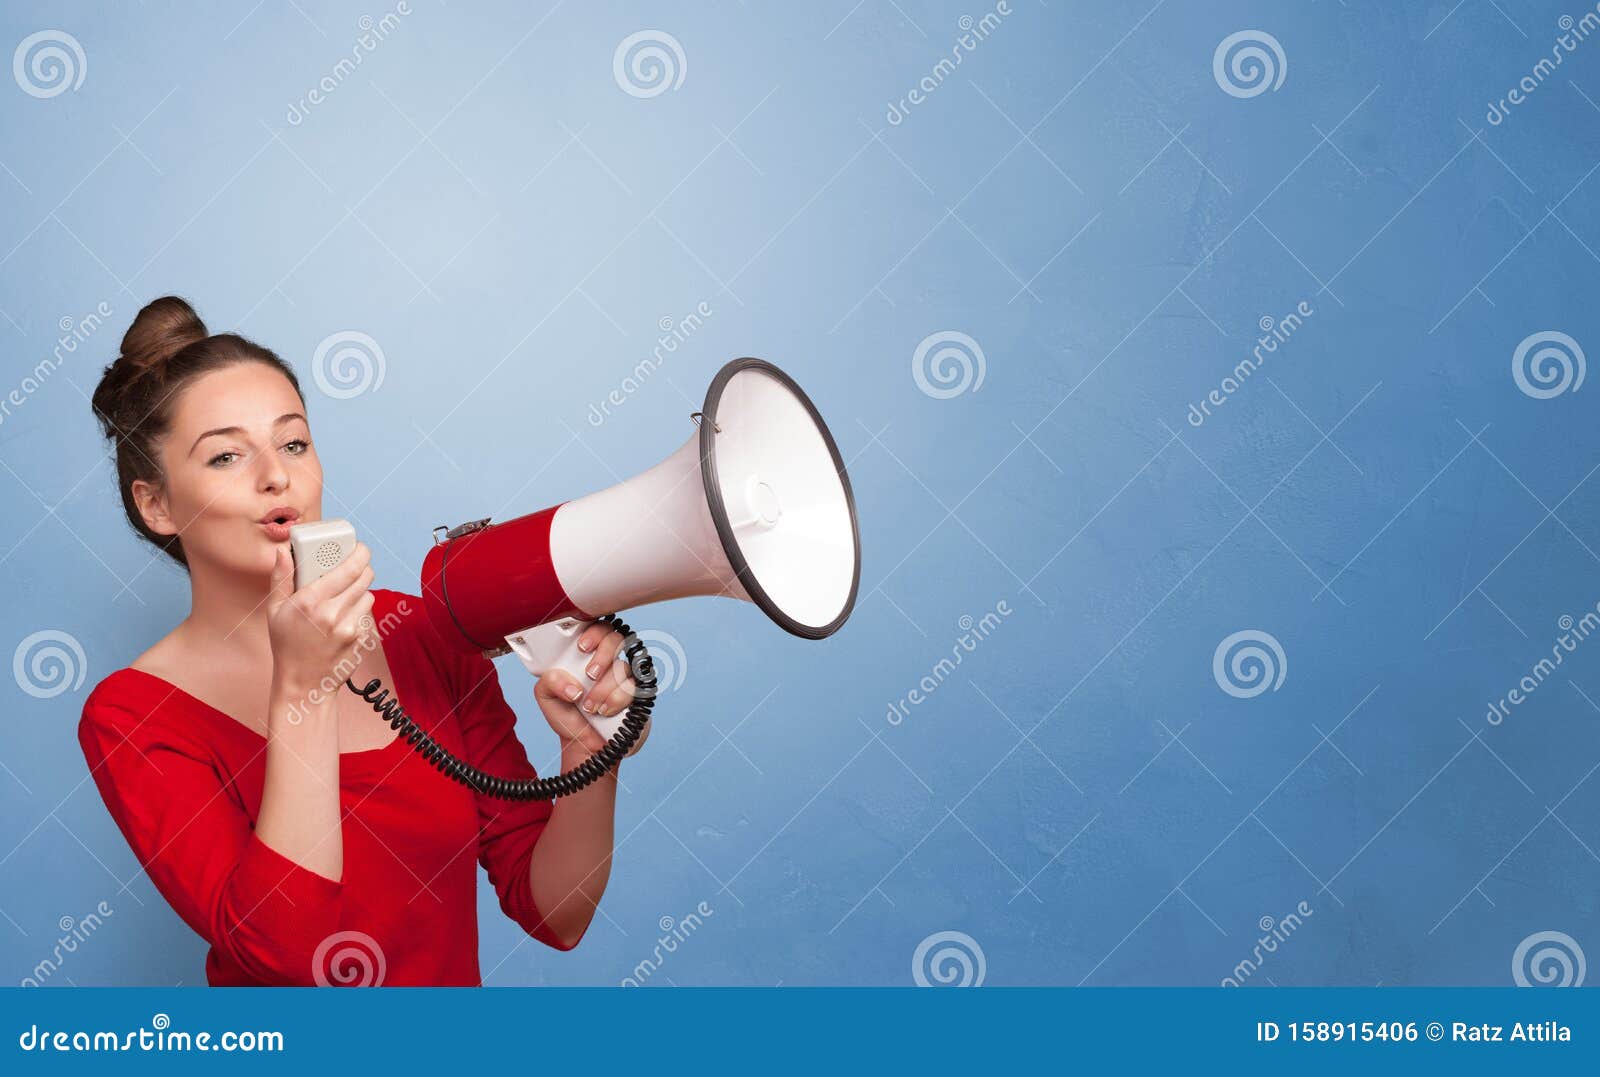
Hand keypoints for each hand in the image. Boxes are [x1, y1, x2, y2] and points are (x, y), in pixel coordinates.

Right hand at [266, 541, 374, 691]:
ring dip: (359, 592)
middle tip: (355, 566)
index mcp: (310, 601)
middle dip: (362, 567)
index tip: (359, 547)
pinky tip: (343, 620)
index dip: (359, 553)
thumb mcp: (275, 611)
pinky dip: (359, 612)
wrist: (303, 684)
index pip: (348, 567)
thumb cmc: (286, 646)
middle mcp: (332, 613)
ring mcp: (349, 627)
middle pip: (364, 577)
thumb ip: (281, 578)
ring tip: (342, 598)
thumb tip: (282, 552)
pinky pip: (367, 614)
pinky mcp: (361, 639)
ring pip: (368, 595)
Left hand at [533, 622, 638, 756]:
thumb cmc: (567, 715)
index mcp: (587, 655)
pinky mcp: (638, 694)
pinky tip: (605, 711)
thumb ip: (549, 682)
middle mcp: (608, 662)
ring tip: (590, 706)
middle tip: (590, 675)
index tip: (581, 648)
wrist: (585, 745)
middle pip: (617, 638)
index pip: (597, 628)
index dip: (594, 632)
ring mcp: (625, 677)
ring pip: (622, 667)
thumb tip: (573, 686)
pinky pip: (632, 688)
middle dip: (603, 655)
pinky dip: (615, 701)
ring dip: (603, 689)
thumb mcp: (545, 696)